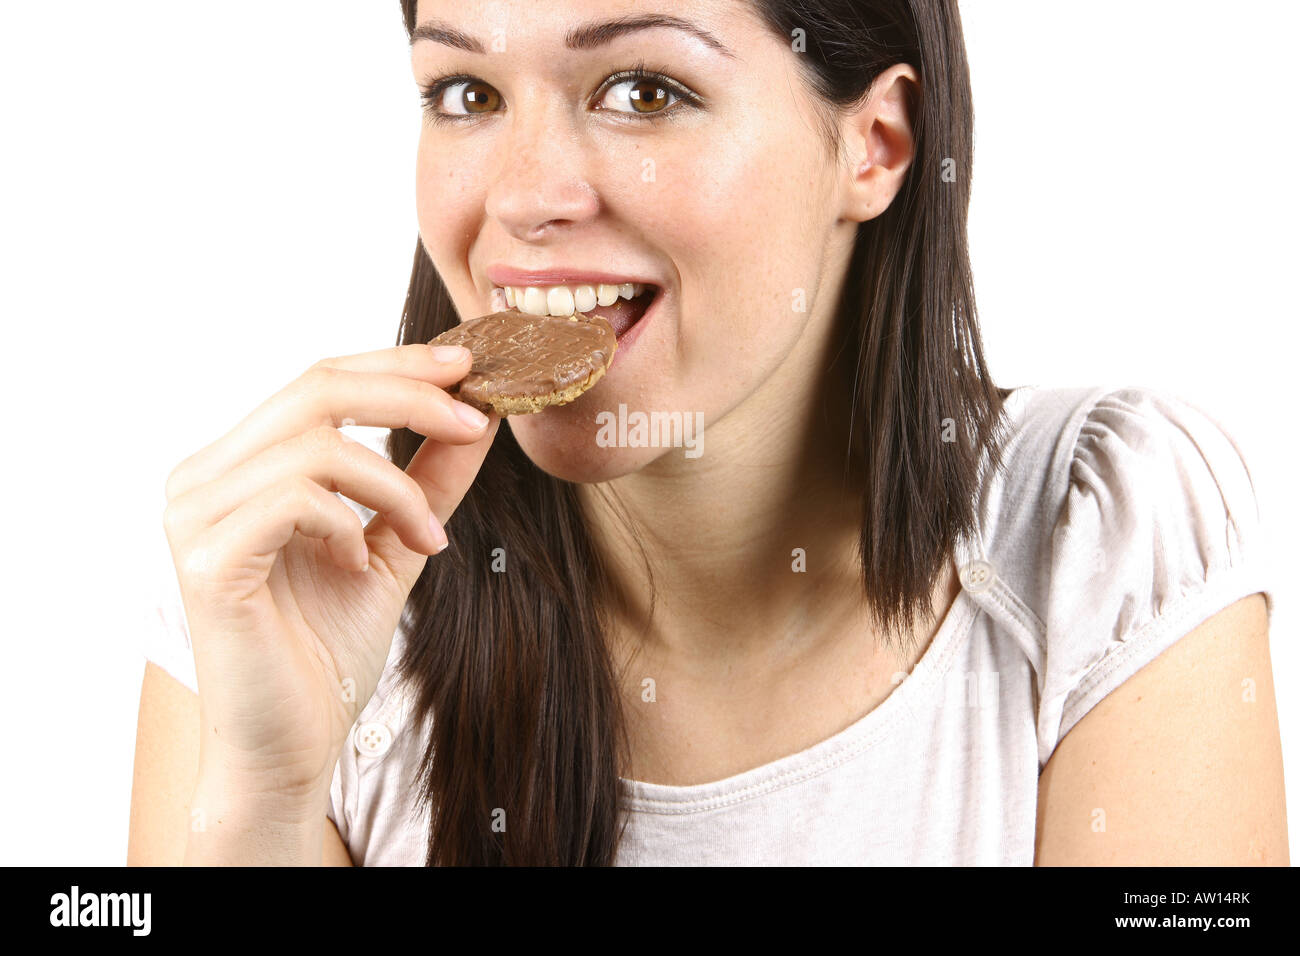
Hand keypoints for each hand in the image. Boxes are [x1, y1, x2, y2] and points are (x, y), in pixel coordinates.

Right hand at [162, 342, 497, 795]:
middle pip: (316, 388)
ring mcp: (195, 515)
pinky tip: (359, 566)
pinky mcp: (208, 560)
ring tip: (425, 538)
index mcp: (237, 465)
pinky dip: (352, 523)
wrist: (289, 745)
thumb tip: (480, 414)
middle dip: (410, 395)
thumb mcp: (393, 543)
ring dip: (395, 485)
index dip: (396, 364)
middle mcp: (202, 477)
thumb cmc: (327, 649)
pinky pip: (297, 498)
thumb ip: (427, 479)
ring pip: (317, 444)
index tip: (469, 366)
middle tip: (477, 419)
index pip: (319, 380)